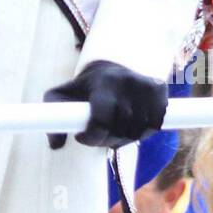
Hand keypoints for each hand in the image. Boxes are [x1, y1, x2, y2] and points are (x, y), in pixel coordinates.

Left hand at [43, 58, 166, 150]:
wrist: (111, 67)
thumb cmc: (83, 88)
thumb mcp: (61, 96)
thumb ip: (51, 117)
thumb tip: (55, 145)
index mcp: (103, 81)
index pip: (102, 119)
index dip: (92, 137)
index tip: (82, 137)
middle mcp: (127, 81)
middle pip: (121, 128)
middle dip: (107, 139)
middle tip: (98, 135)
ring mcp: (146, 85)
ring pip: (139, 130)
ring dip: (125, 138)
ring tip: (113, 130)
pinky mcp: (160, 89)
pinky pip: (155, 125)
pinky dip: (143, 132)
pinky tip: (131, 125)